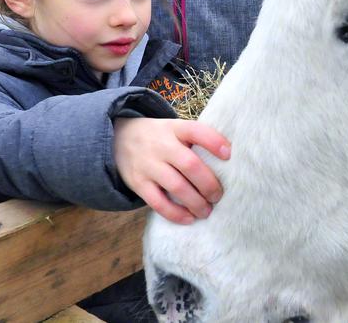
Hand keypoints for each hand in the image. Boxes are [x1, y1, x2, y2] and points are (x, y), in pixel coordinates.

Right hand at [113, 118, 230, 224]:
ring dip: (196, 202)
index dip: (214, 142)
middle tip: (219, 196)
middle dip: (209, 184)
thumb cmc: (159, 137)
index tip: (229, 155)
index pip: (197, 131)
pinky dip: (175, 213)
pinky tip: (189, 218)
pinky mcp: (138, 183)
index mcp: (174, 128)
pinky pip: (158, 202)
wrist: (118, 138)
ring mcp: (148, 165)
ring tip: (207, 211)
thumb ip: (195, 140)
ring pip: (176, 186)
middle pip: (190, 165)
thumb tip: (228, 161)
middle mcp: (161, 145)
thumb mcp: (174, 129)